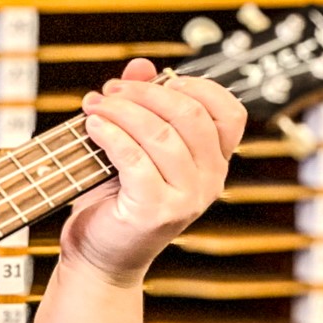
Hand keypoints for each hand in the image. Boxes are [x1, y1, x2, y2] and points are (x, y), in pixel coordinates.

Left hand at [61, 59, 246, 285]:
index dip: (196, 86)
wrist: (98, 256)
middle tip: (110, 91)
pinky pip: (135, 160)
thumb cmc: (114, 200)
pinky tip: (92, 127)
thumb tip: (141, 65)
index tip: (154, 81)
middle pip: (191, 115)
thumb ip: (141, 105)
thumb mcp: (132, 146)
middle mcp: (210, 181)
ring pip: (162, 134)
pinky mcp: (156, 212)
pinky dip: (111, 135)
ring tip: (94, 108)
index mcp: (214, 163)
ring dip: (122, 111)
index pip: (230, 112)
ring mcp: (187, 199)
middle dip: (146, 93)